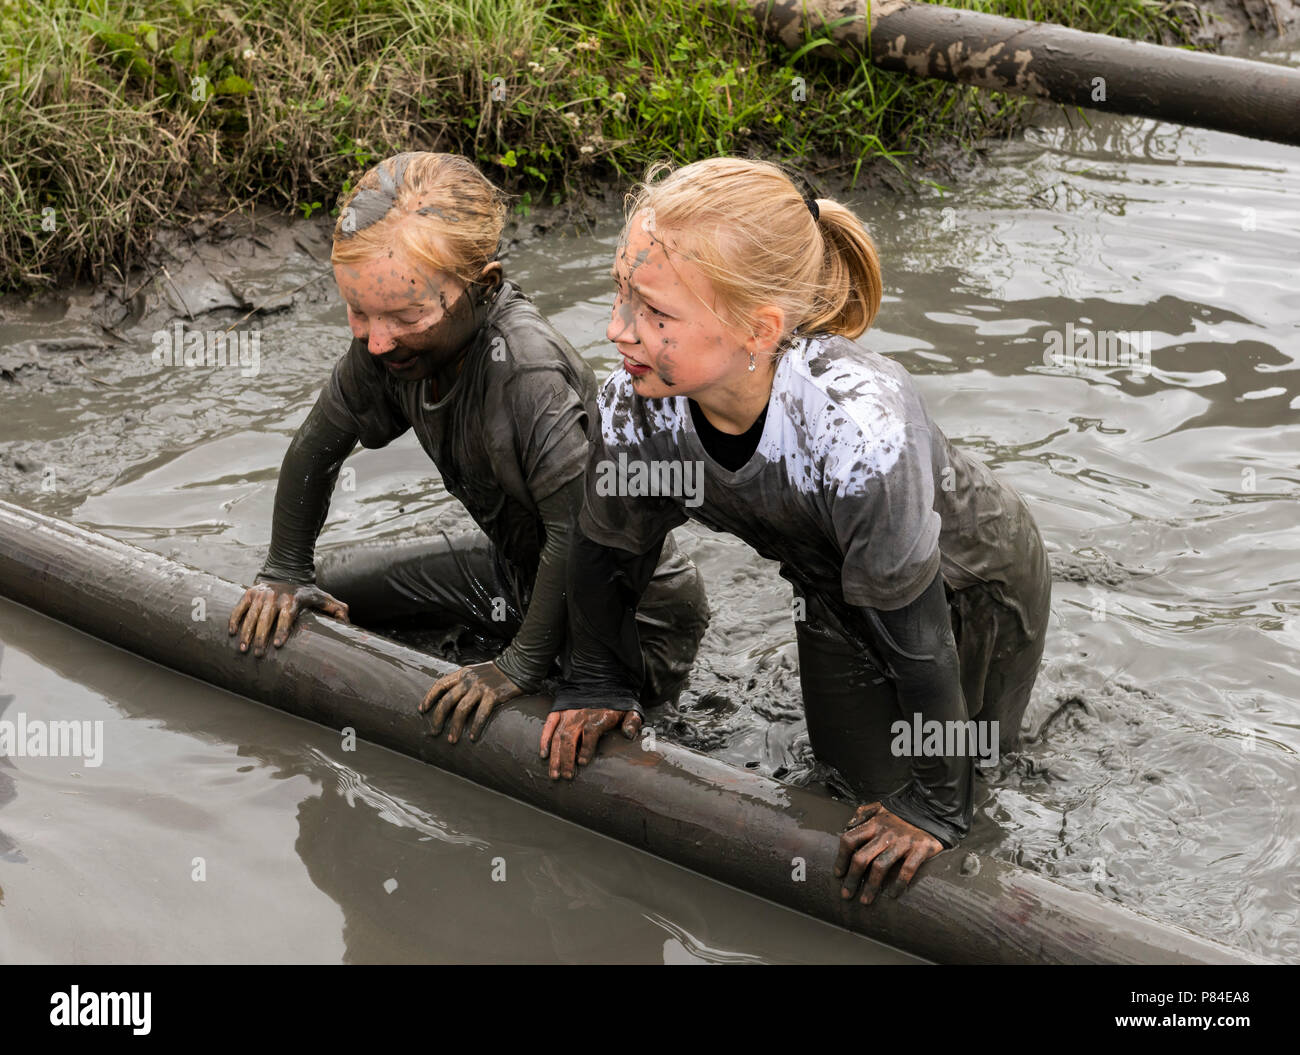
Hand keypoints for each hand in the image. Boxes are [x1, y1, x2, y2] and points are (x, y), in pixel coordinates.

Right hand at [228, 580, 348, 656]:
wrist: (286, 572)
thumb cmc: (306, 592)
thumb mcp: (323, 598)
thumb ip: (336, 610)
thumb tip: (348, 623)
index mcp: (293, 600)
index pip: (287, 616)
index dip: (283, 630)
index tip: (277, 645)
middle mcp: (276, 597)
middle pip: (267, 619)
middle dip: (261, 637)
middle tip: (258, 654)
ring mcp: (261, 595)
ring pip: (252, 615)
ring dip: (247, 632)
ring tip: (244, 649)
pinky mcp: (250, 593)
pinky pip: (240, 607)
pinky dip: (235, 619)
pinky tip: (232, 633)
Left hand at [419, 661, 522, 743]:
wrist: (518, 666)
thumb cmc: (496, 672)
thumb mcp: (475, 672)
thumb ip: (463, 682)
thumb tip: (450, 699)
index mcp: (462, 673)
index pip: (440, 685)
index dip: (429, 698)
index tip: (422, 710)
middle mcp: (469, 680)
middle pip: (447, 700)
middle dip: (438, 718)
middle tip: (434, 732)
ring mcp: (481, 687)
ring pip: (461, 709)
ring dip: (455, 727)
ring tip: (452, 740)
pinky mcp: (493, 695)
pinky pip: (481, 714)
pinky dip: (475, 727)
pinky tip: (473, 737)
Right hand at [539, 707, 640, 779]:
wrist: (602, 679)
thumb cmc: (616, 700)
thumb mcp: (629, 708)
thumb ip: (632, 721)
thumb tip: (629, 735)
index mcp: (598, 717)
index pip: (589, 733)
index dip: (585, 748)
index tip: (582, 762)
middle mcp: (580, 716)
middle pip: (570, 738)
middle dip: (566, 759)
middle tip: (567, 776)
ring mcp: (567, 714)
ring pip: (558, 736)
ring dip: (555, 756)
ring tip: (554, 774)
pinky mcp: (559, 710)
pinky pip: (549, 726)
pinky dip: (544, 740)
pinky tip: (544, 754)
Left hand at [834, 802, 942, 904]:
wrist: (932, 809)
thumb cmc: (902, 812)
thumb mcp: (880, 807)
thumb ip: (863, 814)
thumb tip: (847, 826)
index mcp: (874, 824)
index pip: (849, 840)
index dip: (841, 859)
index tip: (838, 874)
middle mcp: (885, 833)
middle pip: (862, 858)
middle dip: (852, 879)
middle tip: (846, 894)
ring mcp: (902, 842)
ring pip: (881, 867)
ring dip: (871, 886)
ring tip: (865, 901)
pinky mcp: (920, 849)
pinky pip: (907, 870)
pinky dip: (899, 884)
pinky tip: (893, 895)